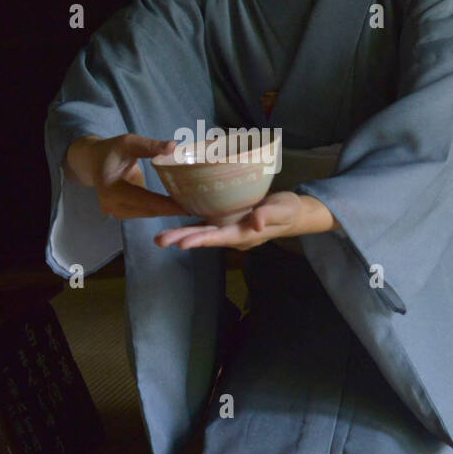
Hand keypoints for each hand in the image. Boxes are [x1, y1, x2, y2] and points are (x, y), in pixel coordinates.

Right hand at [65, 134, 186, 218]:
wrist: (94, 161)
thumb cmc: (112, 149)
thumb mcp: (129, 142)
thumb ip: (150, 146)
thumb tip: (174, 146)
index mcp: (111, 189)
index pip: (144, 200)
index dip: (167, 204)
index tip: (189, 206)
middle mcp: (112, 206)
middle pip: (148, 210)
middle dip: (172, 210)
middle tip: (199, 209)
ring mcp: (116, 213)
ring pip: (148, 214)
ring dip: (169, 211)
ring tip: (194, 208)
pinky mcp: (122, 214)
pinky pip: (145, 212)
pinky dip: (161, 209)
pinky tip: (179, 206)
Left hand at [154, 190, 334, 249]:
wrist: (292, 213)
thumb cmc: (289, 210)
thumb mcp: (284, 210)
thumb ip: (270, 215)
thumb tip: (255, 223)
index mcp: (245, 234)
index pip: (219, 237)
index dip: (200, 239)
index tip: (182, 243)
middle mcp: (233, 234)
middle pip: (205, 238)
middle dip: (182, 239)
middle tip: (159, 241)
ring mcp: (228, 229)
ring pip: (202, 233)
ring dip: (181, 235)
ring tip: (160, 238)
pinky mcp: (226, 221)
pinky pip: (206, 224)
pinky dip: (190, 225)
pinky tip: (175, 224)